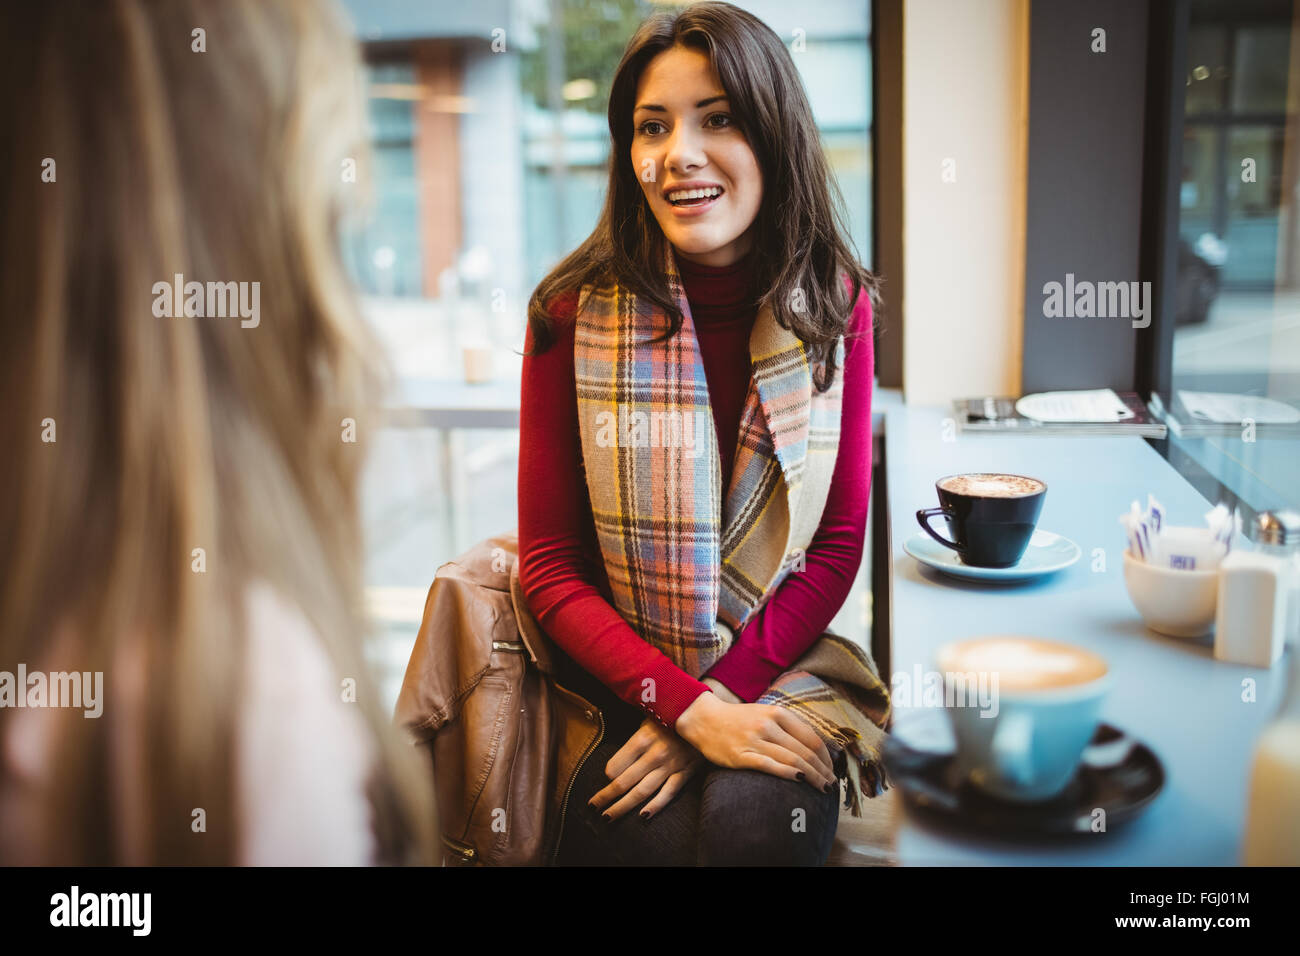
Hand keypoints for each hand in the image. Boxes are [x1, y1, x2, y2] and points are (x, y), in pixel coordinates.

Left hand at [587, 717, 703, 821]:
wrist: (707, 715)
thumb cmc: (671, 716)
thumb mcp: (649, 719)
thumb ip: (633, 741)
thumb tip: (613, 767)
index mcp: (643, 737)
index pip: (616, 765)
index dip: (607, 775)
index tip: (604, 779)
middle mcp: (655, 754)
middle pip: (624, 782)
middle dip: (606, 797)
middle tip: (593, 807)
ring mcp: (671, 765)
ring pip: (642, 792)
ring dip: (623, 806)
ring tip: (608, 816)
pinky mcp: (686, 771)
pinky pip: (668, 792)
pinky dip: (655, 806)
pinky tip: (643, 816)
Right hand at [675, 692, 835, 791]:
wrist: (704, 720)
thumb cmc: (739, 720)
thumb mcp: (766, 714)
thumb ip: (788, 727)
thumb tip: (816, 749)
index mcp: (778, 713)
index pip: (812, 738)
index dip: (826, 757)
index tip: (832, 770)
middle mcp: (768, 724)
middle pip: (805, 751)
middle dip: (823, 771)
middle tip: (831, 785)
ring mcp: (755, 740)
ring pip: (793, 759)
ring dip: (812, 776)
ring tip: (822, 788)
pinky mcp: (742, 755)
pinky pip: (770, 766)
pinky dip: (789, 773)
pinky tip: (801, 781)